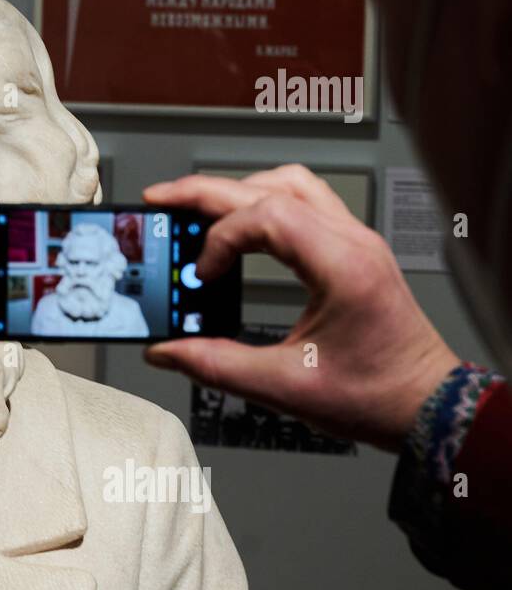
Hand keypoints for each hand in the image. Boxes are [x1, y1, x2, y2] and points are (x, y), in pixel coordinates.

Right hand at [142, 166, 460, 451]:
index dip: (219, 239)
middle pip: (270, 187)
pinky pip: (305, 201)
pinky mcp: (352, 251)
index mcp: (342, 267)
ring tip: (197, 208)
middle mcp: (352, 242)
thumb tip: (166, 352)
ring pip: (290, 183)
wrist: (426, 407)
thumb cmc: (377, 396)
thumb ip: (216, 366)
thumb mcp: (285, 387)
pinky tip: (240, 226)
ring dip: (239, 190)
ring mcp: (355, 241)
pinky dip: (263, 204)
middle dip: (207, 192)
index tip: (201, 275)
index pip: (267, 216)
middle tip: (162, 201)